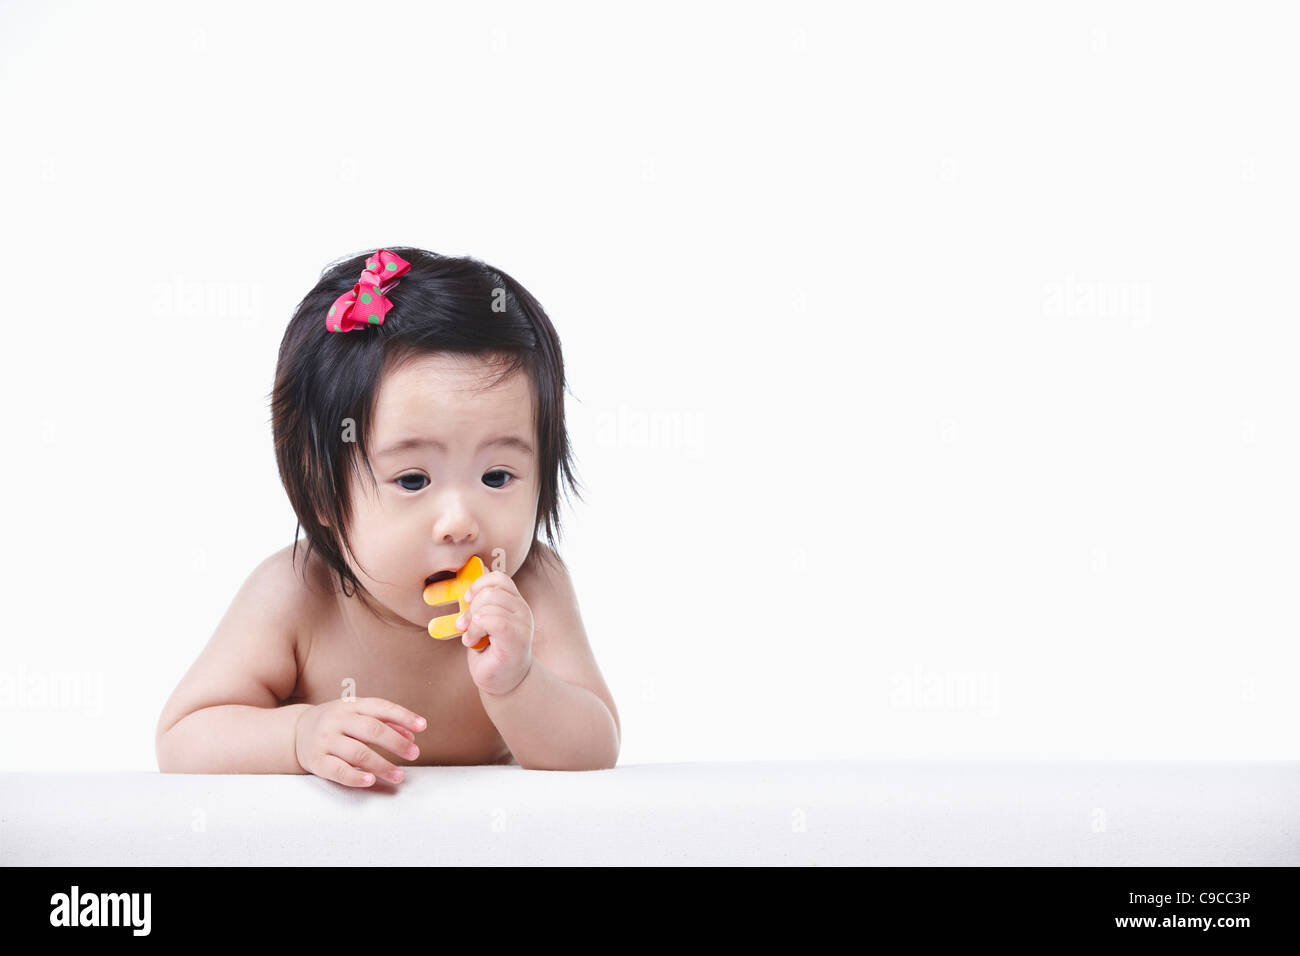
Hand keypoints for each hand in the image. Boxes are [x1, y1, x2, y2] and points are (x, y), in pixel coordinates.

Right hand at [294, 697, 425, 787]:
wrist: (296, 732)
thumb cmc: (338, 724)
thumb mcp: (357, 715)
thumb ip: (384, 722)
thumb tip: (411, 735)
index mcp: (351, 706)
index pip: (380, 707)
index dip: (403, 716)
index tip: (423, 726)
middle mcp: (337, 720)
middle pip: (371, 730)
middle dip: (396, 743)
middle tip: (415, 754)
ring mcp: (325, 740)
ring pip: (358, 753)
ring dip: (382, 765)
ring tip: (399, 775)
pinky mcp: (316, 760)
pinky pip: (337, 770)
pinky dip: (355, 777)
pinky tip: (371, 781)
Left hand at [457, 571, 533, 695]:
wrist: (504, 682)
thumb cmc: (491, 652)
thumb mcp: (484, 622)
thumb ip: (482, 603)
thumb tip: (473, 578)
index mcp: (515, 603)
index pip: (500, 579)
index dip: (479, 585)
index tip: (467, 600)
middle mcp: (522, 611)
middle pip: (491, 591)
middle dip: (471, 607)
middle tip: (463, 625)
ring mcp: (522, 625)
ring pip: (489, 605)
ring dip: (471, 621)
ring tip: (469, 637)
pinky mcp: (517, 639)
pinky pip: (494, 621)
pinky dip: (476, 629)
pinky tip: (473, 641)